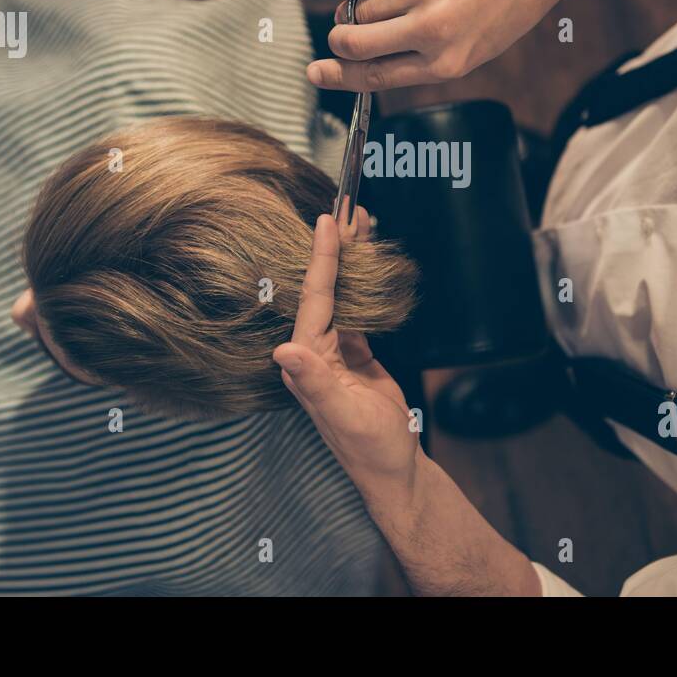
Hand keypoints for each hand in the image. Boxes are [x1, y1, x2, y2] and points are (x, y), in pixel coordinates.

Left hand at [274, 214, 421, 490]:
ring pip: (342, 295)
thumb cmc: (370, 447)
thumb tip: (283, 352)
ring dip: (351, 261)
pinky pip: (357, 310)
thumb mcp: (344, 415)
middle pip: (326, 288)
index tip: (327, 221)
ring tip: (362, 224)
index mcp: (309, 360)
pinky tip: (370, 265)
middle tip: (348, 206)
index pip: (316, 298)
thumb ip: (314, 384)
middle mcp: (316, 352)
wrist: (394, 470)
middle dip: (336, 248)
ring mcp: (336, 353)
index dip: (322, 258)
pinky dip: (364, 284)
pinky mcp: (355, 357)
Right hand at [310, 0, 588, 91]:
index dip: (337, 77)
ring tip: (361, 6)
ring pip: (359, 9)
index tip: (314, 73)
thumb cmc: (500, 6)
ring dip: (350, 10)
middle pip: (355, 44)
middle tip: (340, 36)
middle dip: (338, 43)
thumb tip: (358, 62)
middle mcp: (433, 30)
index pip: (375, 77)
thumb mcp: (472, 49)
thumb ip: (420, 60)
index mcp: (447, 63)